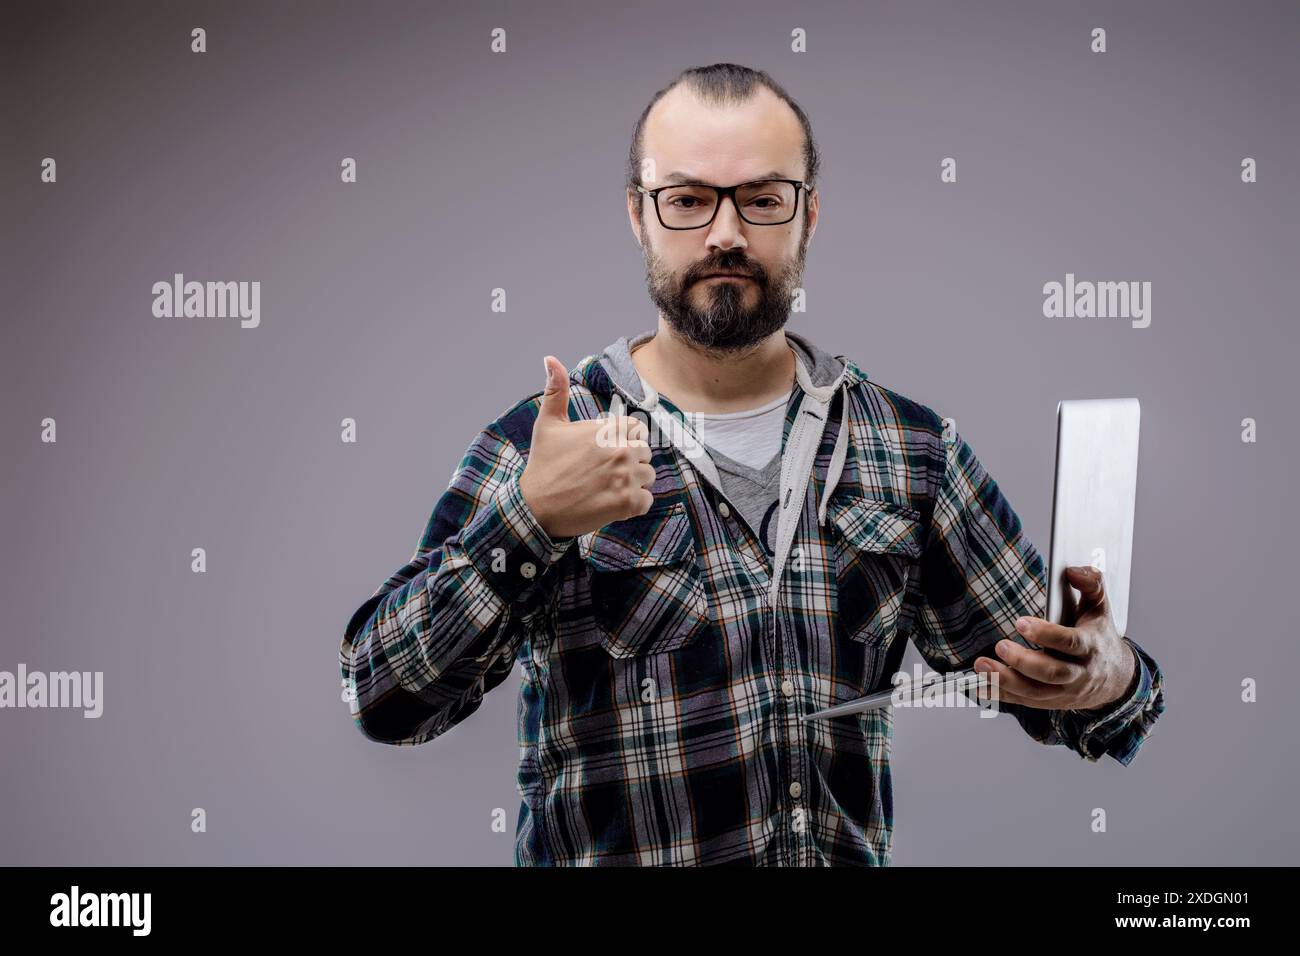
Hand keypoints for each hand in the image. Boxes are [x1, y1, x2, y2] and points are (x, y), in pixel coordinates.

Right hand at [518, 355, 657, 538]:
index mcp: (606, 430)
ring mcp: (625, 477)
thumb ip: (556, 390)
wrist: (535, 507)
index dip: (625, 440)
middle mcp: (620, 451)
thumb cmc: (543, 464)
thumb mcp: (547, 424)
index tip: (608, 452)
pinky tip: (612, 503)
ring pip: (648, 476)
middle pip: (645, 452)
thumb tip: (550, 358)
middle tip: (605, 473)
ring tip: (607, 488)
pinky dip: (634, 505)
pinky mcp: (627, 503)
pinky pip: (646, 500)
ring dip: (633, 483)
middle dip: (631, 462)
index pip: (637, 429)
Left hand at [973, 565, 1136, 710]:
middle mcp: (1080, 673)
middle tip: (1000, 646)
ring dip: (1006, 680)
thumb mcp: (1101, 609)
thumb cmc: (1100, 637)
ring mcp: (1065, 692)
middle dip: (1023, 661)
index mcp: (1091, 647)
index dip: (1046, 634)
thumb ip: (1091, 585)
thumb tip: (1073, 570)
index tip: (1020, 622)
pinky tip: (980, 685)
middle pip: (1052, 672)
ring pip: (1036, 692)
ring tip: (981, 665)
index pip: (1070, 642)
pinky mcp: (1052, 702)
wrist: (1117, 680)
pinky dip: (1002, 695)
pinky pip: (1025, 701)